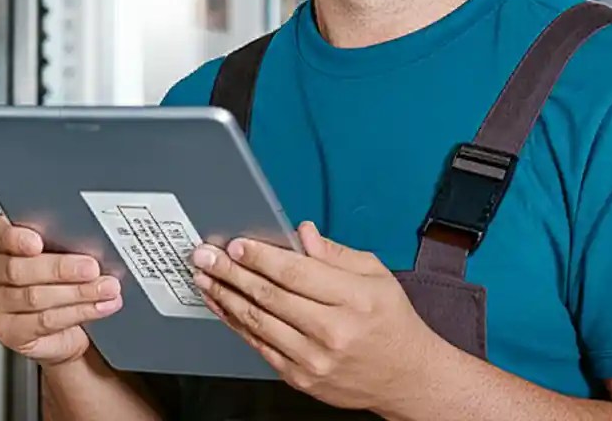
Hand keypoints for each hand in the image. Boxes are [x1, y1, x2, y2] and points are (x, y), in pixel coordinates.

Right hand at [0, 214, 122, 366]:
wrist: (62, 322)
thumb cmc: (57, 276)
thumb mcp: (59, 250)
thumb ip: (62, 241)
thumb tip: (90, 240)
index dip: (16, 238)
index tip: (38, 242)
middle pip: (18, 270)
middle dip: (60, 269)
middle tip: (91, 268)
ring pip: (34, 297)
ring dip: (77, 293)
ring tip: (105, 288)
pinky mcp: (9, 331)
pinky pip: (44, 322)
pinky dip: (77, 313)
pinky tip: (97, 306)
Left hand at [191, 221, 437, 411]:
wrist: (406, 377)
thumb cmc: (391, 323)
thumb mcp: (376, 275)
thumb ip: (335, 253)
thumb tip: (302, 233)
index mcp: (354, 300)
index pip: (296, 272)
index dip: (260, 256)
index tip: (236, 244)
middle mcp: (333, 332)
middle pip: (270, 296)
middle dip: (231, 272)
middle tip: (206, 256)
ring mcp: (314, 359)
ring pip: (258, 322)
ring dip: (225, 296)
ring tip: (205, 277)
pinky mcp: (301, 378)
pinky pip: (260, 347)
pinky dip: (236, 324)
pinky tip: (224, 306)